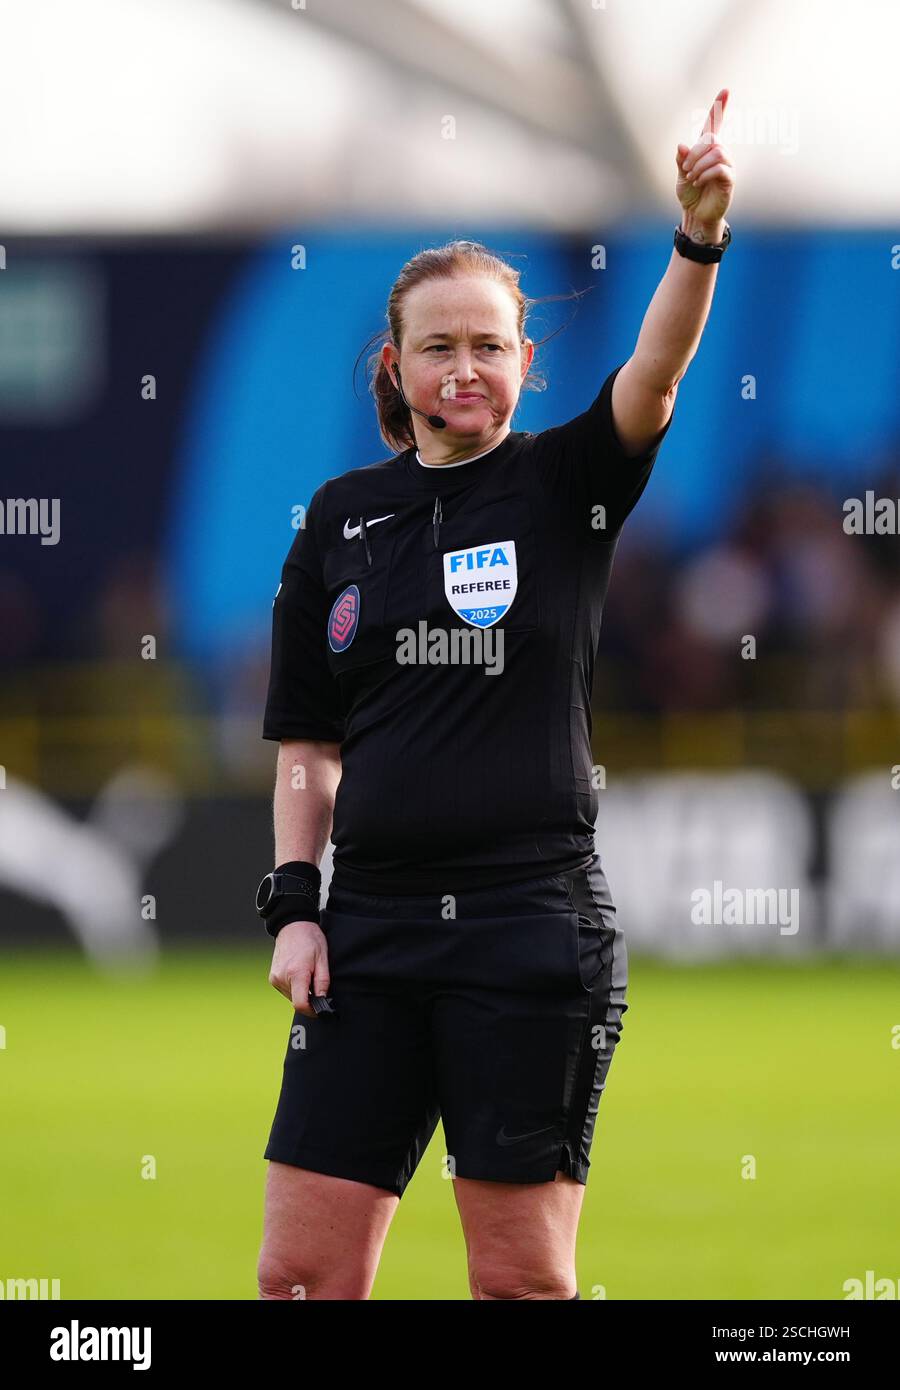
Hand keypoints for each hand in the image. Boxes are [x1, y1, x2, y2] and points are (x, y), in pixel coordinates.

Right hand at [268, 919, 329, 1018]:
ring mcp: (275, 978)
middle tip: (317, 984)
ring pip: (291, 997)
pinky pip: (286, 990)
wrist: (292, 925)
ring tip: (307, 974)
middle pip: (297, 1001)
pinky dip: (294, 987)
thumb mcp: (323, 958)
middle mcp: (282, 978)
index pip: (300, 1004)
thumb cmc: (310, 939)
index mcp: (296, 973)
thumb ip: (323, 982)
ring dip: (301, 992)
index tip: (320, 1009)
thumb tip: (323, 1000)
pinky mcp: (272, 978)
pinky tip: (299, 973)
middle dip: (309, 998)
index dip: (312, 1011)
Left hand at [676, 88, 734, 239]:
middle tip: (685, 169)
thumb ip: (681, 160)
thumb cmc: (690, 194)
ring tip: (691, 177)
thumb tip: (682, 145)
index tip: (726, 90)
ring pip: (717, 152)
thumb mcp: (681, 175)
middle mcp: (719, 153)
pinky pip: (721, 168)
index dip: (719, 107)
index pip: (714, 124)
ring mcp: (726, 165)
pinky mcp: (729, 179)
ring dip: (700, 164)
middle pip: (712, 139)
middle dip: (695, 152)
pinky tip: (698, 182)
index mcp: (707, 149)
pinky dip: (706, 174)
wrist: (696, 214)